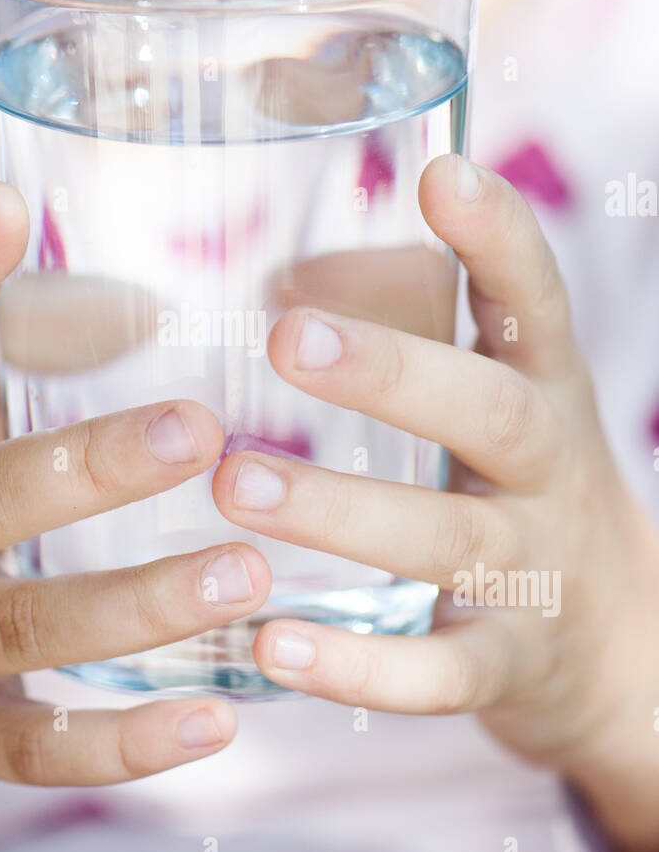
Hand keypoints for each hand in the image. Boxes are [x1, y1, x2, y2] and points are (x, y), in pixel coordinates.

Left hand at [213, 154, 658, 851]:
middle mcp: (548, 471)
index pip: (535, 300)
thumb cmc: (517, 490)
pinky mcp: (507, 668)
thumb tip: (270, 282)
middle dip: (394, 375)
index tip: (442, 176)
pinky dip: (360, 668)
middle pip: (489, 412)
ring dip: (342, 513)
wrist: (614, 647)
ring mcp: (535, 573)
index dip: (497, 239)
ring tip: (236, 488)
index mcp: (543, 388)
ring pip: (446, 540)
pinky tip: (273, 646)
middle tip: (286, 340)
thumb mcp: (491, 402)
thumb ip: (402, 332)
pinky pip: (437, 675)